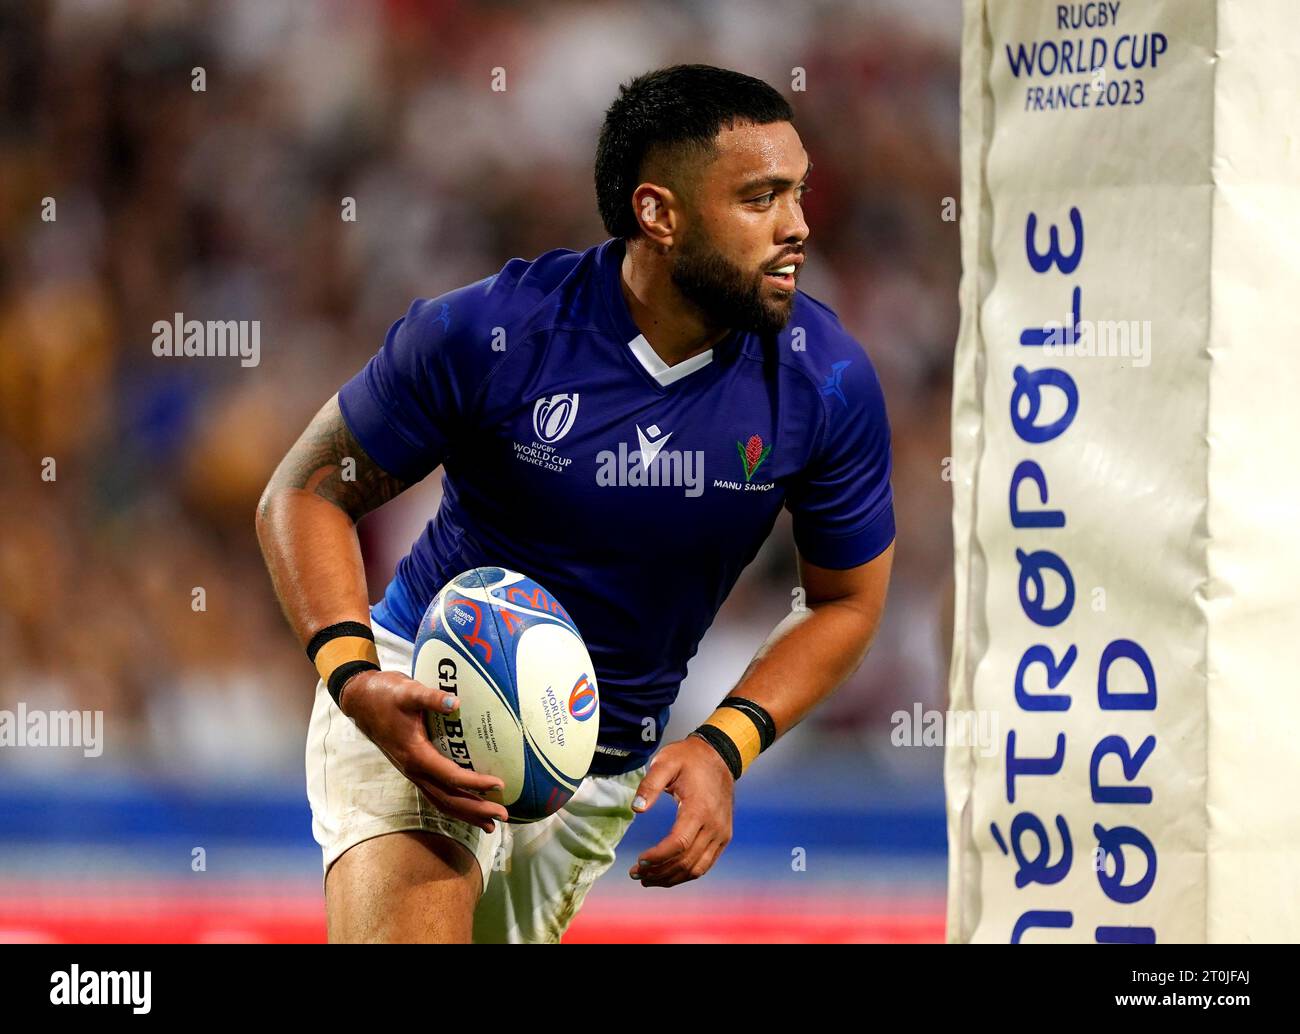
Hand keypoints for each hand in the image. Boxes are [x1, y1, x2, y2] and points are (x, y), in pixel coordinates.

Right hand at [338, 668, 508, 832]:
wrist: (361, 700)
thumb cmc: (385, 695)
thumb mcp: (408, 691)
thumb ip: (431, 698)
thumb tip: (456, 702)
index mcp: (415, 754)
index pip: (450, 776)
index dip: (475, 783)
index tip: (499, 784)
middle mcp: (414, 769)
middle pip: (448, 799)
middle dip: (475, 810)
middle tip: (502, 816)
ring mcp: (412, 772)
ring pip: (441, 801)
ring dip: (466, 813)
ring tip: (490, 825)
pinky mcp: (414, 768)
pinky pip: (436, 794)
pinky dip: (454, 804)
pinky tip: (468, 808)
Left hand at [627, 735, 733, 887]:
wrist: (719, 756)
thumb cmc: (689, 759)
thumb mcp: (665, 762)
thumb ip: (650, 784)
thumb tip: (637, 808)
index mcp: (699, 809)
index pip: (679, 844)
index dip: (658, 857)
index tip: (639, 861)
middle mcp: (714, 826)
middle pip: (686, 861)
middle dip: (659, 872)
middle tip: (636, 874)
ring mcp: (721, 834)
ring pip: (696, 869)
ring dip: (671, 878)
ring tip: (648, 879)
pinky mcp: (723, 837)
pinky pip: (705, 864)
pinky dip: (685, 874)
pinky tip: (667, 874)